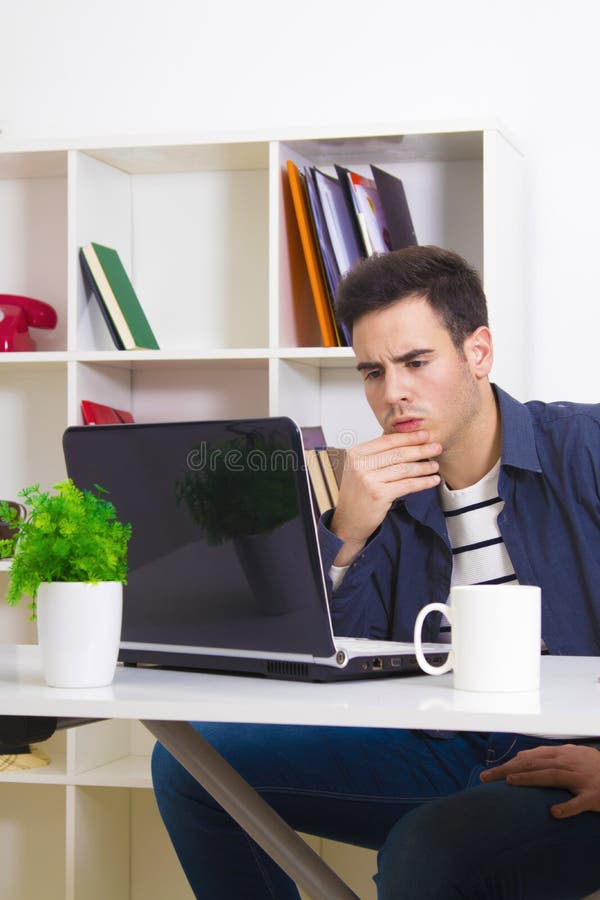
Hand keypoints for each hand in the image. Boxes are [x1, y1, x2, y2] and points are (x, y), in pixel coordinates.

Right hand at [330, 431, 440, 564]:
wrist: (349, 520)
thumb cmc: (357, 494)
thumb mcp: (361, 468)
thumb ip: (377, 454)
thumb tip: (404, 439)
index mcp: (356, 454)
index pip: (387, 441)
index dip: (408, 437)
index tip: (424, 435)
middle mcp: (360, 465)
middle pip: (397, 453)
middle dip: (420, 449)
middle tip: (436, 447)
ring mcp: (369, 480)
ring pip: (404, 469)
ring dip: (424, 467)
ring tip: (435, 466)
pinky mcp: (379, 495)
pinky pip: (407, 485)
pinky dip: (423, 482)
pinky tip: (432, 480)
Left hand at [480, 743, 599, 818]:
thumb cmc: (595, 768)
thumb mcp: (573, 756)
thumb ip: (550, 756)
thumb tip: (524, 756)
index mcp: (563, 754)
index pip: (530, 756)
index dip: (509, 763)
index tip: (491, 772)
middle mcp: (569, 763)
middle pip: (534, 763)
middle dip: (508, 769)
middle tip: (486, 777)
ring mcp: (581, 779)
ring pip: (552, 776)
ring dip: (530, 778)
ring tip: (510, 782)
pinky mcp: (594, 796)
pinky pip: (579, 802)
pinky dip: (567, 807)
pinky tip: (554, 813)